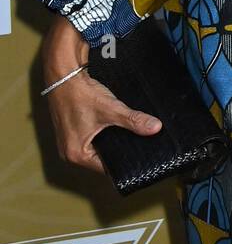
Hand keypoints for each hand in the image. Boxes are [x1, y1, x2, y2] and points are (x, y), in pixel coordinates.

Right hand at [42, 14, 162, 175]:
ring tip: (129, 135)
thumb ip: (134, 120)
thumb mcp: (111, 109)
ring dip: (113, 141)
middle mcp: (71, 153)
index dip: (124, 162)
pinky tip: (116, 127)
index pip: (107, 168)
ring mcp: (70, 142)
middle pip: (103, 159)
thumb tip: (155, 128)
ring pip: (99, 148)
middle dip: (120, 151)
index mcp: (77, 154)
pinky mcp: (73, 131)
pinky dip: (105, 134)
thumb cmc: (80, 94)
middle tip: (139, 145)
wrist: (64, 75)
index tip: (140, 158)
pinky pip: (93, 139)